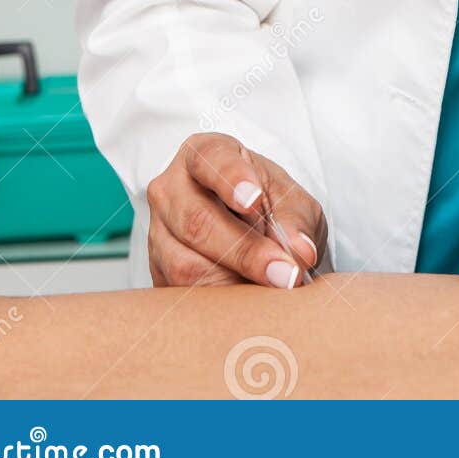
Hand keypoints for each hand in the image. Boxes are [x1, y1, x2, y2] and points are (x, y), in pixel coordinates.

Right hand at [145, 133, 327, 288]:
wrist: (247, 228)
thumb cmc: (266, 203)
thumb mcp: (290, 200)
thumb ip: (296, 220)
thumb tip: (300, 252)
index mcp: (203, 155)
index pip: (210, 161)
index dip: (231, 180)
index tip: (254, 200)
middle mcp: (171, 189)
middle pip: (197, 221)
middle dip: (244, 251)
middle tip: (285, 271)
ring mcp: (158, 233)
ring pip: (186, 264)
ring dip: (234, 281)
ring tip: (272, 287)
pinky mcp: (159, 272)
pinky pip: (183, 294)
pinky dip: (220, 302)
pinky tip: (247, 300)